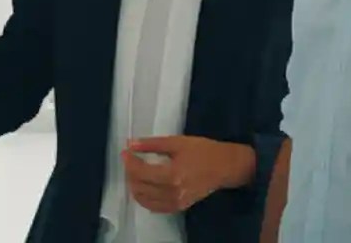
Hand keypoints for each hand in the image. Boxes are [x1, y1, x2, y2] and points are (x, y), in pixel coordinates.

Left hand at [122, 136, 255, 213]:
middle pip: (140, 186)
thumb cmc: (203, 151)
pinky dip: (145, 198)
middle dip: (130, 172)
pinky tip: (144, 187)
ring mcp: (176, 202)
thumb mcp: (177, 142)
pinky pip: (154, 207)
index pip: (140, 172)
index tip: (126, 151)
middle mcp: (172, 192)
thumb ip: (152, 144)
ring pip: (144, 199)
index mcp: (172, 175)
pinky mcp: (179, 207)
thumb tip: (131, 144)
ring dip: (135, 185)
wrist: (225, 167)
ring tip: (136, 172)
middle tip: (131, 160)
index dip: (129, 161)